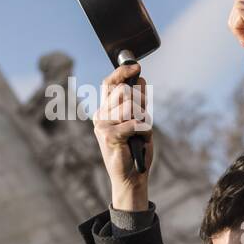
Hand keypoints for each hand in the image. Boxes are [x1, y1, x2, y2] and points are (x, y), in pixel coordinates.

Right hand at [92, 62, 153, 210]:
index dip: (122, 72)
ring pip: (129, 105)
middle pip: (123, 91)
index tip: (136, 67)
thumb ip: (138, 101)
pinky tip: (140, 136)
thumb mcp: (139, 120)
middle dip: (140, 100)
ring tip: (140, 131)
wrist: (132, 176)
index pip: (110, 83)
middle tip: (143, 115)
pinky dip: (142, 128)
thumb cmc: (135, 148)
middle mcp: (101, 115)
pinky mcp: (107, 136)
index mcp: (106, 109)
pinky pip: (132, 122)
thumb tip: (140, 77)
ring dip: (142, 116)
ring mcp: (102, 125)